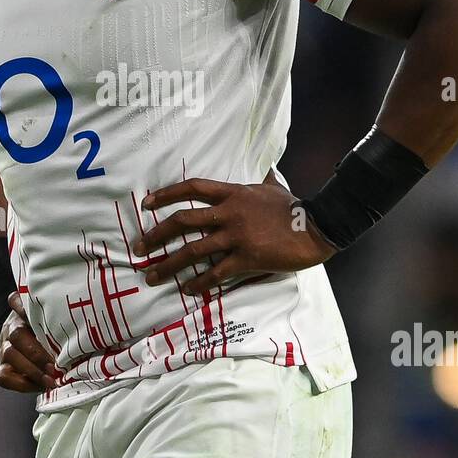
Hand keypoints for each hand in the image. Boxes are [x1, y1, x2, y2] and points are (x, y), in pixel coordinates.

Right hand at [0, 292, 57, 392]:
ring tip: (51, 380)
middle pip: (17, 336)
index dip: (21, 306)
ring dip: (32, 371)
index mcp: (21, 314)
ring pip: (11, 357)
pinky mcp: (2, 368)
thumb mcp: (48, 320)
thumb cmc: (43, 331)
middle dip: (37, 353)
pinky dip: (23, 384)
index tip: (30, 312)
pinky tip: (41, 386)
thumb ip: (55, 315)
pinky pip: (4, 377)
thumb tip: (74, 314)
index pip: (16, 302)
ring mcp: (4, 350)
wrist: (22, 342)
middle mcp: (10, 329)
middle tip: (55, 365)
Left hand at [132, 177, 336, 296]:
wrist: (317, 226)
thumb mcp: (272, 187)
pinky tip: (188, 290)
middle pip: (183, 222)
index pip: (192, 189)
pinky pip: (216, 273)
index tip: (146, 203)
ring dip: (169, 265)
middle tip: (139, 247)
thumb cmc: (293, 207)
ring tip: (152, 275)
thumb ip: (260, 180)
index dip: (166, 194)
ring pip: (193, 251)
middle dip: (157, 235)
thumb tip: (262, 168)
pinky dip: (200, 283)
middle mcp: (229, 213)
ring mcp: (236, 237)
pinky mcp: (247, 258)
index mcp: (233, 193)